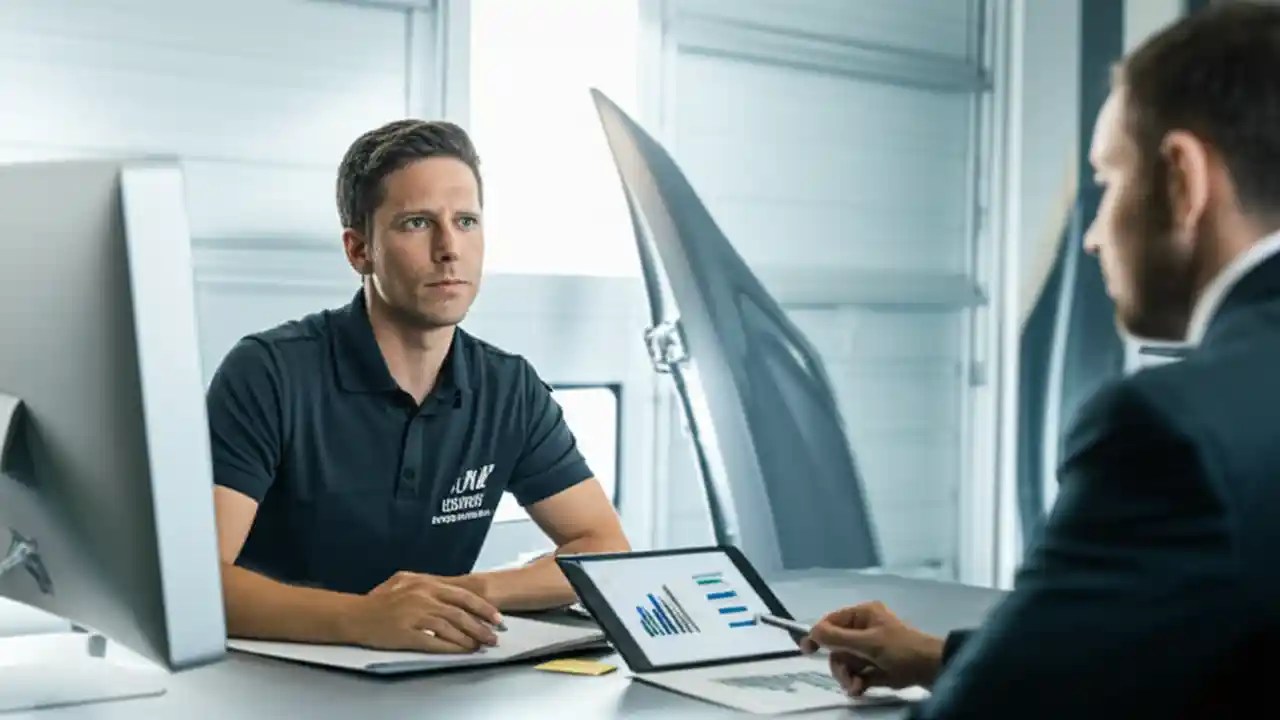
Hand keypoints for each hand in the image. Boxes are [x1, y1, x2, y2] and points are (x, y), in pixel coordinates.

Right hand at [341, 571, 504, 652]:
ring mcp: (416, 615)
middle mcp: (424, 596)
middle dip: (482, 624)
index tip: (497, 617)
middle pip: (461, 611)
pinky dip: (452, 647)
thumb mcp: (406, 583)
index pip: (463, 594)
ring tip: (482, 645)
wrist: (356, 614)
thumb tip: (454, 593)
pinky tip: (463, 652)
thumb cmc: (380, 600)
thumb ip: (429, 586)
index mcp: (426, 583)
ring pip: (452, 627)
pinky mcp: (407, 633)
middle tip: (495, 635)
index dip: (483, 607)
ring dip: (470, 638)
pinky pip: (435, 642)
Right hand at [798, 601, 943, 695]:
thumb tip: (813, 631)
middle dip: (840, 664)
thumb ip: (838, 637)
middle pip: (837, 646)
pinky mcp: (877, 666)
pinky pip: (857, 673)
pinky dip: (857, 682)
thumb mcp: (868, 643)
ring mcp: (871, 649)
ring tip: (856, 686)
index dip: (818, 634)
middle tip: (847, 677)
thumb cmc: (901, 650)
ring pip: (846, 662)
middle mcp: (865, 629)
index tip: (806, 650)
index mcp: (864, 614)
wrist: (933, 670)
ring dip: (847, 676)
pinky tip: (861, 689)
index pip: (832, 621)